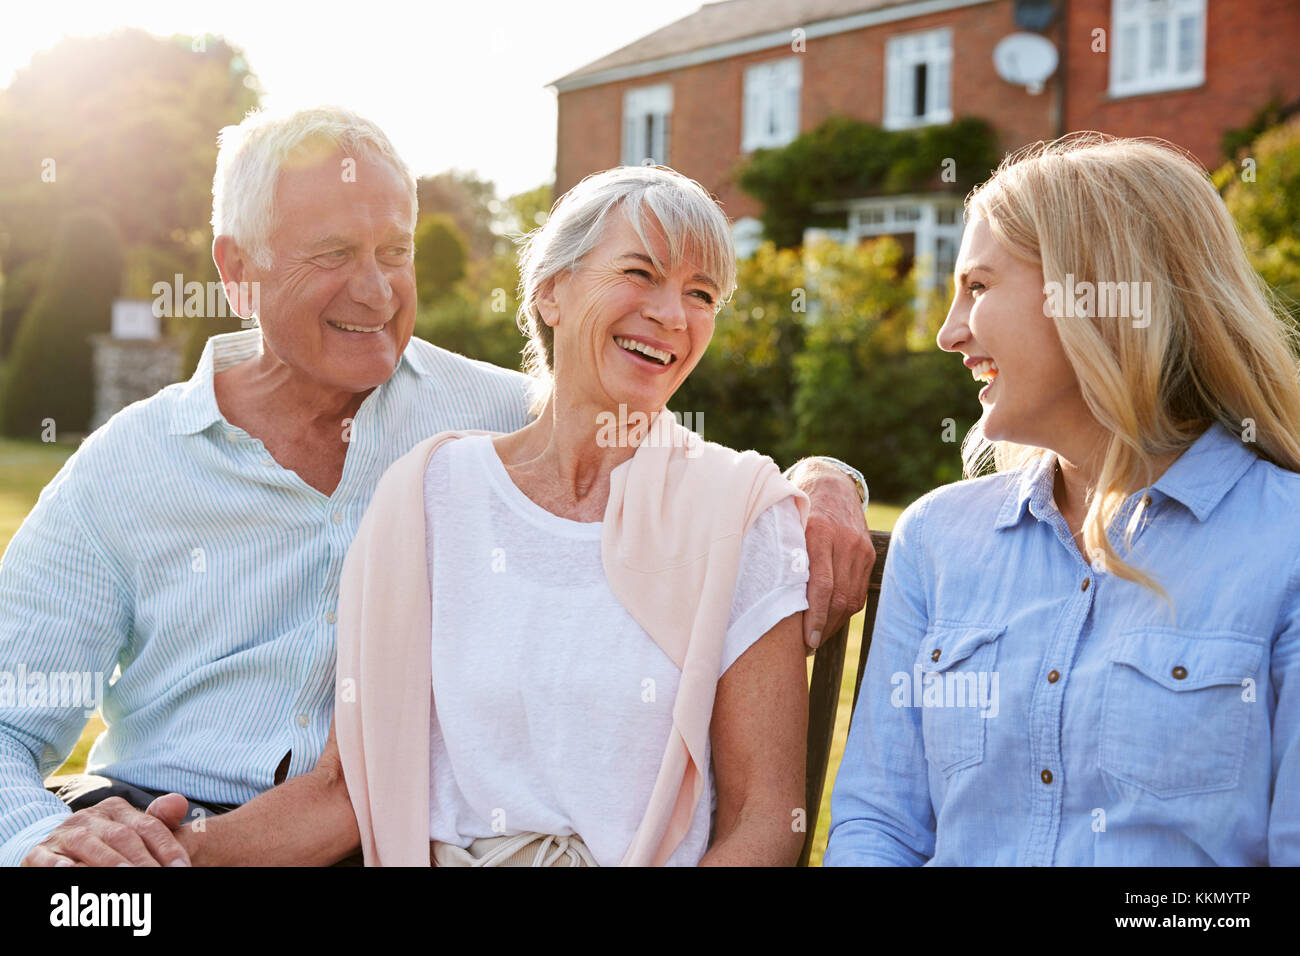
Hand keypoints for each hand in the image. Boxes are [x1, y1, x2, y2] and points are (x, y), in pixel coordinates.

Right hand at [20, 795, 191, 866]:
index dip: (167, 848)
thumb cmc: (104, 844)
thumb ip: (157, 820)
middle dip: (142, 860)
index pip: (148, 826)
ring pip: (88, 845)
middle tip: (157, 877)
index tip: (182, 868)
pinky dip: (60, 865)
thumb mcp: (131, 830)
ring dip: (109, 862)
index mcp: (116, 809)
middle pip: (122, 836)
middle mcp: (90, 817)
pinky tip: (71, 872)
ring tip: (128, 875)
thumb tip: (180, 802)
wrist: (54, 848)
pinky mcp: (39, 852)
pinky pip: (49, 858)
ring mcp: (64, 834)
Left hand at [788, 459, 874, 649]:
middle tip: (806, 646)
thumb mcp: (786, 527)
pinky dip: (844, 611)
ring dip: (833, 624)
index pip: (821, 586)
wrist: (830, 484)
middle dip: (823, 628)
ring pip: (850, 599)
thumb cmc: (796, 510)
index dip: (815, 618)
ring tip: (815, 638)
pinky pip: (858, 593)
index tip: (806, 642)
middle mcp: (843, 541)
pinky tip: (829, 620)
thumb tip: (767, 603)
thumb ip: (783, 557)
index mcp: (818, 532)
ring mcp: (859, 548)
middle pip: (838, 598)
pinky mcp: (869, 554)